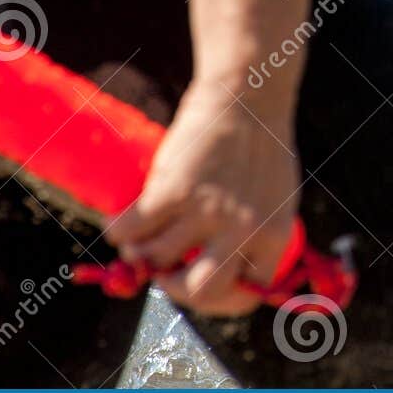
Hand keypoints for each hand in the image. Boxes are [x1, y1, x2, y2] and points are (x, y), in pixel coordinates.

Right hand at [105, 85, 300, 316]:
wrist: (248, 95)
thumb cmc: (259, 145)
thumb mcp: (274, 197)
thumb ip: (250, 236)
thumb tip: (209, 276)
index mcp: (276, 234)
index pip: (250, 293)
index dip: (219, 297)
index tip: (199, 281)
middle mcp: (244, 230)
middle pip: (200, 291)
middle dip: (175, 288)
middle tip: (165, 268)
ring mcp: (208, 212)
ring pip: (156, 259)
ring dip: (141, 251)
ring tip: (144, 232)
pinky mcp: (173, 190)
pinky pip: (128, 232)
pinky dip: (117, 230)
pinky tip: (122, 219)